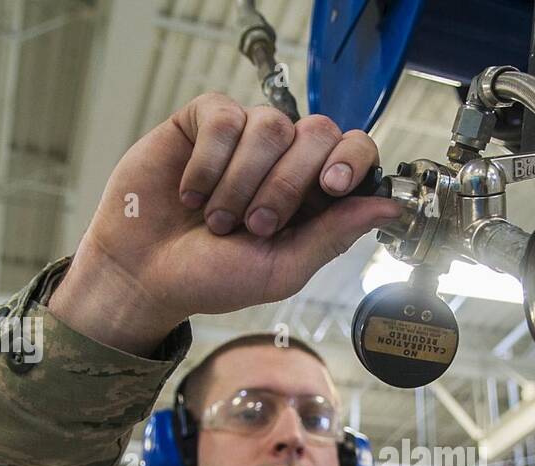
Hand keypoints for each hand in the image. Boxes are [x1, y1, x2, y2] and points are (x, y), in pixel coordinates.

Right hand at [49, 93, 401, 353]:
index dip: (353, 158)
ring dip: (243, 181)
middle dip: (289, 184)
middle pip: (318, 132)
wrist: (144, 275)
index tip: (334, 184)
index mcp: (314, 196)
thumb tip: (390, 208)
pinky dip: (209, 161)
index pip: (355, 150)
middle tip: (257, 225)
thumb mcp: (282, 269)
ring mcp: (245, 137)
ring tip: (217, 219)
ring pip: (271, 125)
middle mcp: (285, 160)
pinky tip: (191, 191)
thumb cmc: (212, 278)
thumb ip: (334, 235)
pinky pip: (225, 117)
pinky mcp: (203, 122)